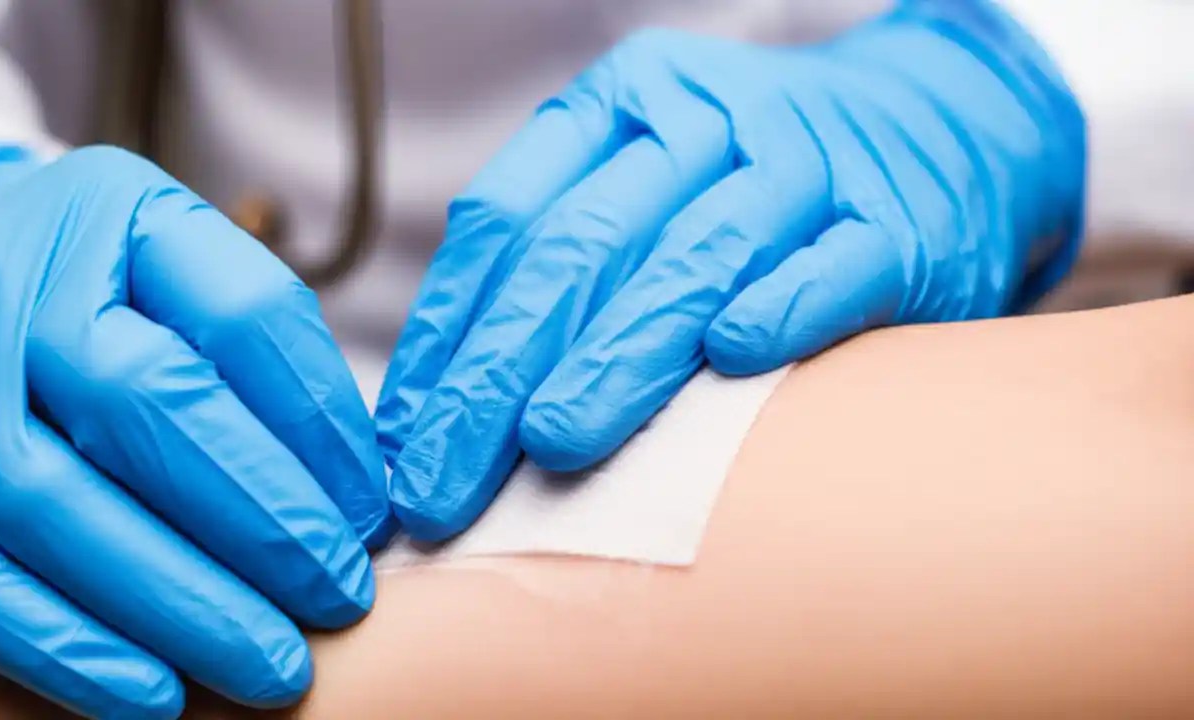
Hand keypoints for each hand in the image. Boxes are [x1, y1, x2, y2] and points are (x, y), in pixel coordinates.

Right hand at [0, 145, 391, 718]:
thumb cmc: (115, 283)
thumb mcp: (203, 276)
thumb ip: (278, 364)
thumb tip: (358, 503)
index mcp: (121, 213)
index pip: (242, 315)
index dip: (321, 427)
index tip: (373, 517)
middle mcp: (16, 282)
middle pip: (142, 404)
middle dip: (260, 522)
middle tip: (340, 600)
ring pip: (46, 500)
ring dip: (173, 602)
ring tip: (271, 667)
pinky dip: (57, 644)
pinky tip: (154, 693)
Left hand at [377, 1, 1084, 539]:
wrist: (932, 123)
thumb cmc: (752, 185)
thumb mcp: (646, 186)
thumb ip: (558, 269)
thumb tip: (443, 412)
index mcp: (619, 110)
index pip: (504, 218)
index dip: (444, 332)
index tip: (406, 440)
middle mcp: (702, 122)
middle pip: (579, 247)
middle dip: (498, 374)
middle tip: (446, 480)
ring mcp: (802, 165)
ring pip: (692, 257)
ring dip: (616, 356)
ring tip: (552, 443)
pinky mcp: (894, 221)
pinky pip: (831, 264)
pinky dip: (782, 306)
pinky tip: (730, 356)